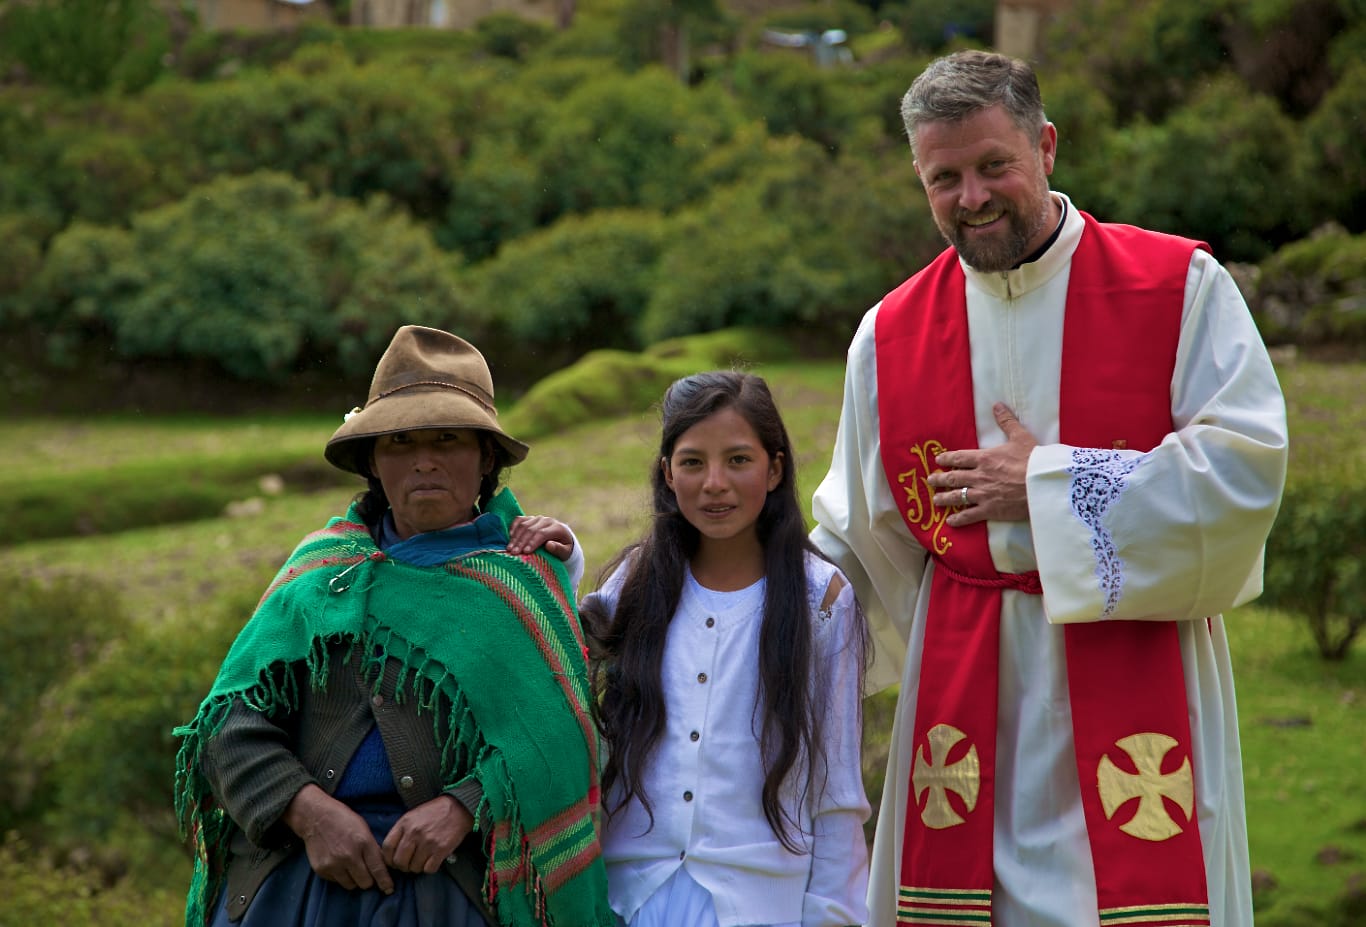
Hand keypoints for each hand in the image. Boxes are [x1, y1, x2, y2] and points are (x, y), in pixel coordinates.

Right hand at [282, 784, 393, 893]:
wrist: (316, 817)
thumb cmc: (343, 820)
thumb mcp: (364, 829)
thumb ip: (373, 848)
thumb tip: (383, 866)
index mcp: (363, 842)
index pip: (378, 869)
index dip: (385, 882)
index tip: (389, 889)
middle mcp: (348, 856)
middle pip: (365, 883)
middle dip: (368, 879)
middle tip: (365, 871)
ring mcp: (333, 864)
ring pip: (351, 885)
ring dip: (353, 879)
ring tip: (350, 866)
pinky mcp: (321, 870)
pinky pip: (337, 881)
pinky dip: (340, 876)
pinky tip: (337, 862)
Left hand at [381, 794, 473, 874]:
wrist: (458, 808)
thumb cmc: (433, 813)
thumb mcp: (412, 816)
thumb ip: (400, 831)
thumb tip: (390, 853)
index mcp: (405, 823)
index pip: (387, 848)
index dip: (388, 859)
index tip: (393, 861)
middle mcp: (414, 832)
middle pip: (399, 861)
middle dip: (403, 866)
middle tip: (409, 863)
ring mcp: (428, 842)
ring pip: (414, 868)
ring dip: (417, 867)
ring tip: (423, 859)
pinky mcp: (441, 849)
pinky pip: (429, 869)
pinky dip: (430, 868)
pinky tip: (432, 860)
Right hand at [507, 515, 574, 559]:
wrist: (562, 540)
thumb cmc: (564, 549)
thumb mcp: (566, 552)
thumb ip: (559, 549)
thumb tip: (549, 545)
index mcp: (557, 528)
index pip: (542, 533)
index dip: (533, 542)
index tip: (525, 552)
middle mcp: (547, 520)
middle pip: (531, 530)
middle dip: (521, 542)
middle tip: (514, 553)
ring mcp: (537, 518)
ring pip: (524, 525)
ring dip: (515, 537)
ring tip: (509, 548)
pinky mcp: (530, 518)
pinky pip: (519, 520)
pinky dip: (513, 527)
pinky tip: (509, 537)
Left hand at [926, 403, 1036, 526]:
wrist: (1043, 485)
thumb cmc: (1033, 460)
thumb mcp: (1021, 437)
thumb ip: (1007, 421)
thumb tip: (997, 405)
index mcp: (984, 458)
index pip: (959, 458)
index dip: (946, 459)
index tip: (938, 460)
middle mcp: (979, 476)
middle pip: (953, 478)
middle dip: (939, 479)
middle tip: (930, 480)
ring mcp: (982, 494)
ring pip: (957, 497)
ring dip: (944, 498)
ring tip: (935, 500)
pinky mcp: (990, 510)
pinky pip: (969, 516)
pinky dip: (958, 519)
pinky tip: (950, 521)